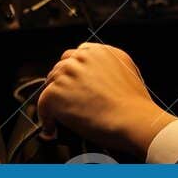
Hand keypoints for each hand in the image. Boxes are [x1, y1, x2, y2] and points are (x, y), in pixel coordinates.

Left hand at [36, 42, 174, 158]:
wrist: (133, 119)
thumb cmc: (134, 104)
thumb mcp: (127, 71)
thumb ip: (108, 67)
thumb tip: (95, 79)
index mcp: (99, 51)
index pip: (76, 56)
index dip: (73, 73)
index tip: (73, 85)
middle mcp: (81, 58)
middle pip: (61, 68)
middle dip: (63, 85)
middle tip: (67, 102)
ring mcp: (67, 73)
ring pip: (51, 84)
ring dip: (55, 100)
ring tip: (61, 116)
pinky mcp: (56, 92)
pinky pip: (42, 103)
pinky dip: (46, 117)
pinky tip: (52, 127)